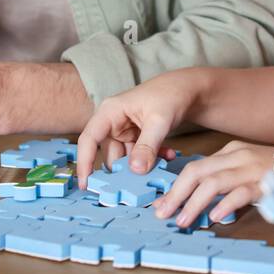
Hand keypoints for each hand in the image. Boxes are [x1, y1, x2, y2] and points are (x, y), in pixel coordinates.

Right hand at [75, 70, 200, 186]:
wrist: (189, 88)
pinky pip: (138, 156)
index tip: (85, 185)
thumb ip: (147, 146)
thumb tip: (136, 171)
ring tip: (162, 164)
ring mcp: (125, 130)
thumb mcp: (159, 120)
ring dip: (143, 165)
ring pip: (126, 158)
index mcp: (110, 111)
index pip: (89, 139)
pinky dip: (152, 159)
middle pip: (109, 154)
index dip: (84, 162)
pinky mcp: (137, 137)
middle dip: (123, 170)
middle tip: (139, 183)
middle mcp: (113, 122)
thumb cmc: (171, 94)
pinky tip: (168, 155)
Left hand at [154, 140, 273, 227]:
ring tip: (183, 220)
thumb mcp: (253, 170)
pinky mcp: (269, 182)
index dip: (176, 187)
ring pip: (213, 182)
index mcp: (234, 151)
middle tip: (162, 213)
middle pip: (197, 172)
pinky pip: (241, 192)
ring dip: (194, 203)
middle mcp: (240, 155)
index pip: (196, 167)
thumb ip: (231, 181)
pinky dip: (226, 204)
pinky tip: (216, 216)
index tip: (164, 204)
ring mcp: (254, 167)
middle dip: (176, 194)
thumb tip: (206, 203)